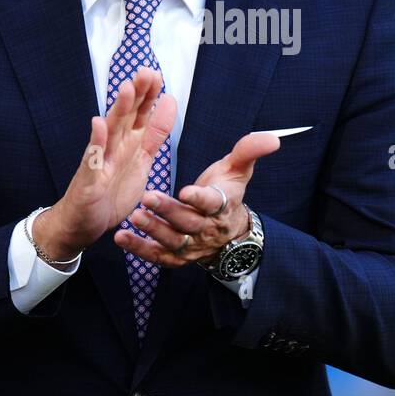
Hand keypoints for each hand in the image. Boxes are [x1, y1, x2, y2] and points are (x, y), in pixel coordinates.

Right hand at [37, 67, 175, 259]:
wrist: (83, 223)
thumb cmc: (111, 191)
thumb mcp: (141, 161)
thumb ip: (154, 134)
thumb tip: (168, 101)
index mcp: (129, 144)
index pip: (141, 114)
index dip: (149, 96)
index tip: (157, 75)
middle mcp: (113, 147)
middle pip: (127, 116)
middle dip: (137, 94)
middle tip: (146, 72)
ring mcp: (99, 162)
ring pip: (110, 131)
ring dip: (118, 110)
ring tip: (125, 89)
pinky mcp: (88, 180)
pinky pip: (92, 160)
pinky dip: (95, 143)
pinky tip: (97, 124)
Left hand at [115, 130, 279, 267]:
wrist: (228, 231)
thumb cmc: (227, 192)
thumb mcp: (237, 169)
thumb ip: (248, 151)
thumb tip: (273, 138)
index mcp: (223, 205)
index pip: (213, 203)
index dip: (200, 199)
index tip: (186, 191)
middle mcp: (208, 229)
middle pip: (188, 222)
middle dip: (168, 211)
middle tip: (147, 197)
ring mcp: (193, 245)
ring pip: (173, 241)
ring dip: (153, 230)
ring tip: (134, 216)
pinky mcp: (177, 257)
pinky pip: (159, 256)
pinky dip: (140, 249)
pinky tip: (121, 238)